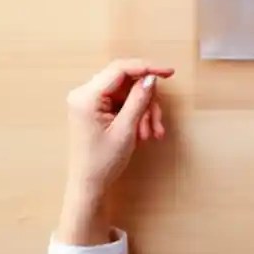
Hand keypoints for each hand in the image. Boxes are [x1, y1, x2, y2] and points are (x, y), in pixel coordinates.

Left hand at [56, 59, 174, 245]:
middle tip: (156, 121)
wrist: (89, 186)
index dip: (147, 67)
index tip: (168, 72)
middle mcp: (84, 94)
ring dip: (144, 111)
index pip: (120, 69)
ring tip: (151, 133)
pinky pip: (122, 103)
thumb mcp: (126, 130)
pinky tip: (144, 132)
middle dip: (146, 100)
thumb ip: (139, 99)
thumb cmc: (102, 162)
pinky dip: (136, 115)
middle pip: (125, 81)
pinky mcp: (95, 109)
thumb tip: (151, 78)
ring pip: (127, 93)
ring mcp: (89, 101)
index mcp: (86, 96)